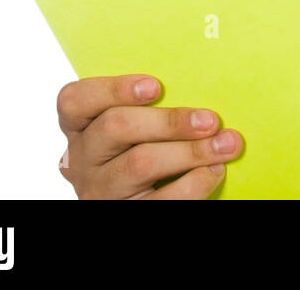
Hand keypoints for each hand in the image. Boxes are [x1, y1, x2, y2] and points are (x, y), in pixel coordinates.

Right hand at [56, 74, 243, 198]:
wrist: (149, 199)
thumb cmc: (148, 151)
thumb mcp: (138, 128)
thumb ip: (151, 108)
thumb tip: (200, 86)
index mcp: (80, 127)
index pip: (74, 101)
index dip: (113, 89)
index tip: (155, 86)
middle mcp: (82, 159)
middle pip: (115, 127)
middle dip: (169, 121)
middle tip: (210, 120)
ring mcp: (99, 190)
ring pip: (140, 163)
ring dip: (190, 151)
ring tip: (225, 144)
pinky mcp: (123, 213)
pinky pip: (161, 199)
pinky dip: (194, 182)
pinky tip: (214, 171)